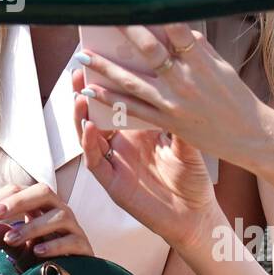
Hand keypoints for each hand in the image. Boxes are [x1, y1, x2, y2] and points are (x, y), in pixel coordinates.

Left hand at [0, 181, 93, 263]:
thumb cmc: (40, 261)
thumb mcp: (18, 251)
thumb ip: (5, 241)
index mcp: (39, 206)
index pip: (18, 191)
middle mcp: (57, 210)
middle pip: (43, 192)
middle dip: (18, 201)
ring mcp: (72, 226)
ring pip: (58, 215)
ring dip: (32, 226)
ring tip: (10, 239)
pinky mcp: (82, 245)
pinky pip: (71, 240)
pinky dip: (54, 245)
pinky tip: (37, 252)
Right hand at [73, 68, 218, 246]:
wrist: (195, 215)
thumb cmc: (193, 178)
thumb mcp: (187, 142)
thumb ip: (178, 118)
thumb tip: (176, 84)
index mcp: (138, 131)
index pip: (117, 102)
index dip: (107, 82)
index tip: (102, 59)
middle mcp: (122, 143)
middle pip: (95, 114)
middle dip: (84, 92)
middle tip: (79, 71)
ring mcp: (114, 162)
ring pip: (88, 135)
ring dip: (81, 115)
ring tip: (79, 96)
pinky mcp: (111, 182)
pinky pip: (95, 160)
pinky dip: (89, 144)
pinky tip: (88, 128)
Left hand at [77, 24, 268, 167]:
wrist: (252, 136)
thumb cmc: (238, 98)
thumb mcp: (223, 67)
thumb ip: (199, 49)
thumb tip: (181, 28)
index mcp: (201, 61)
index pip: (175, 29)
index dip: (157, 11)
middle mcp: (185, 80)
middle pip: (149, 51)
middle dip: (125, 32)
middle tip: (103, 17)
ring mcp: (174, 102)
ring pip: (132, 81)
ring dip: (104, 68)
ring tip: (82, 57)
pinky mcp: (167, 121)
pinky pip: (133, 109)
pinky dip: (110, 99)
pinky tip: (92, 91)